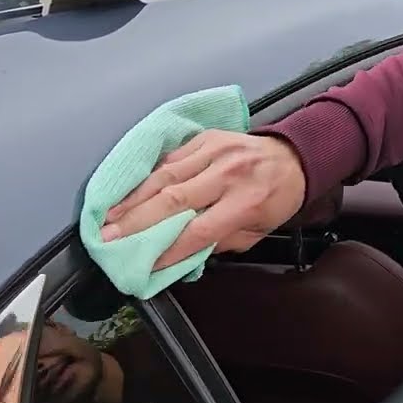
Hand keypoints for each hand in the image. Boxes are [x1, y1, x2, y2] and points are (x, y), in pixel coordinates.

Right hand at [100, 130, 306, 269]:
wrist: (294, 157)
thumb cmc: (275, 199)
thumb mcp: (257, 231)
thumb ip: (221, 242)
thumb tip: (181, 252)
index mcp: (247, 201)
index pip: (199, 230)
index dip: (167, 250)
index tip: (142, 265)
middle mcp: (228, 173)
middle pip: (173, 200)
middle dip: (136, 222)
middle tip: (108, 238)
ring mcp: (215, 151)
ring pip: (164, 176)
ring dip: (131, 198)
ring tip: (108, 217)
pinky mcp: (205, 138)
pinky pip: (169, 159)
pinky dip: (145, 177)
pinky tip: (128, 193)